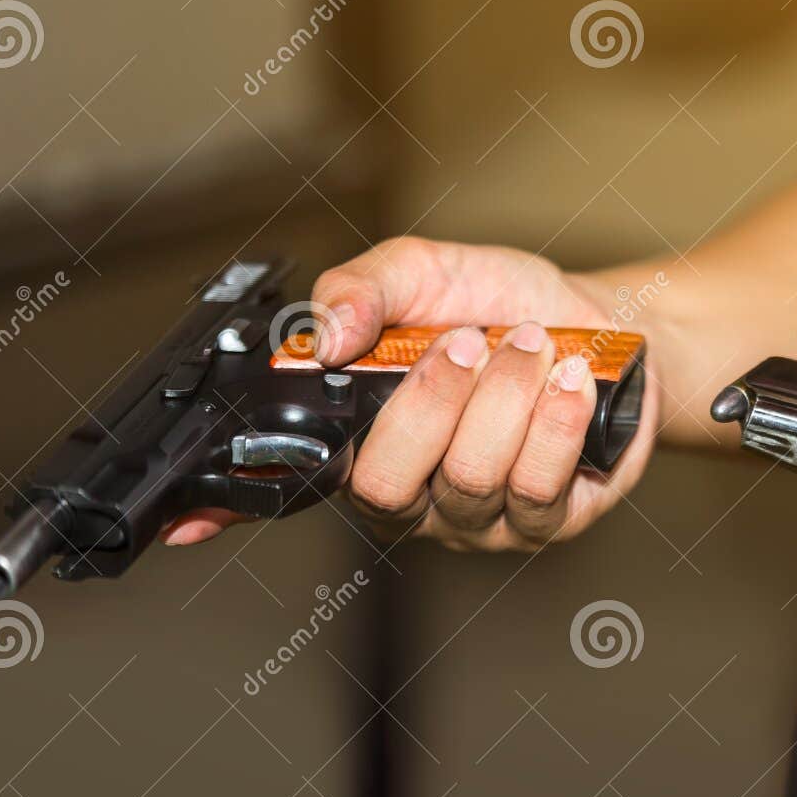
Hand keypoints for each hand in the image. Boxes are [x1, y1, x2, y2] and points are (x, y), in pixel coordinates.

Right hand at [164, 236, 657, 551]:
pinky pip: (540, 488)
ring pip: (472, 479)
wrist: (608, 328)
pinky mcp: (550, 521)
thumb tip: (322, 332)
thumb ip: (365, 289)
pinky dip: (556, 422)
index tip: (189, 523)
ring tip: (533, 344)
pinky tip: (570, 379)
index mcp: (364, 439)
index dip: (231, 510)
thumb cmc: (506, 307)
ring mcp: (482, 517)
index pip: (284, 487)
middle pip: (387, 485)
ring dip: (504, 399)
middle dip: (428, 404)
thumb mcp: (427, 272)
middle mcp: (416, 493)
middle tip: (463, 342)